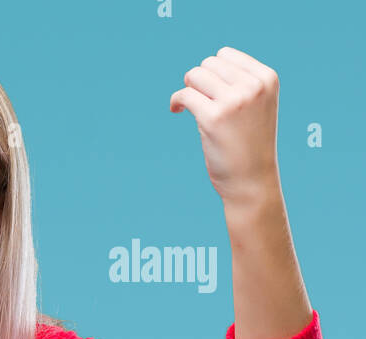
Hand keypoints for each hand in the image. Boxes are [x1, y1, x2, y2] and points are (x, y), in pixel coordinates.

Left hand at [169, 46, 280, 205]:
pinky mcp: (213, 117)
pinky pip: (184, 95)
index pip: (226, 55)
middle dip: (198, 81)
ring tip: (191, 107)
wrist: (252, 179)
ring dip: (188, 89)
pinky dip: (176, 101)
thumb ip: (240, 81)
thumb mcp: (256, 104)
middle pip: (208, 64)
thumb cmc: (249, 141)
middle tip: (200, 102)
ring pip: (195, 75)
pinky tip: (176, 110)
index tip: (208, 89)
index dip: (211, 71)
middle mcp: (254, 86)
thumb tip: (206, 63)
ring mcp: (234, 101)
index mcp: (267, 78)